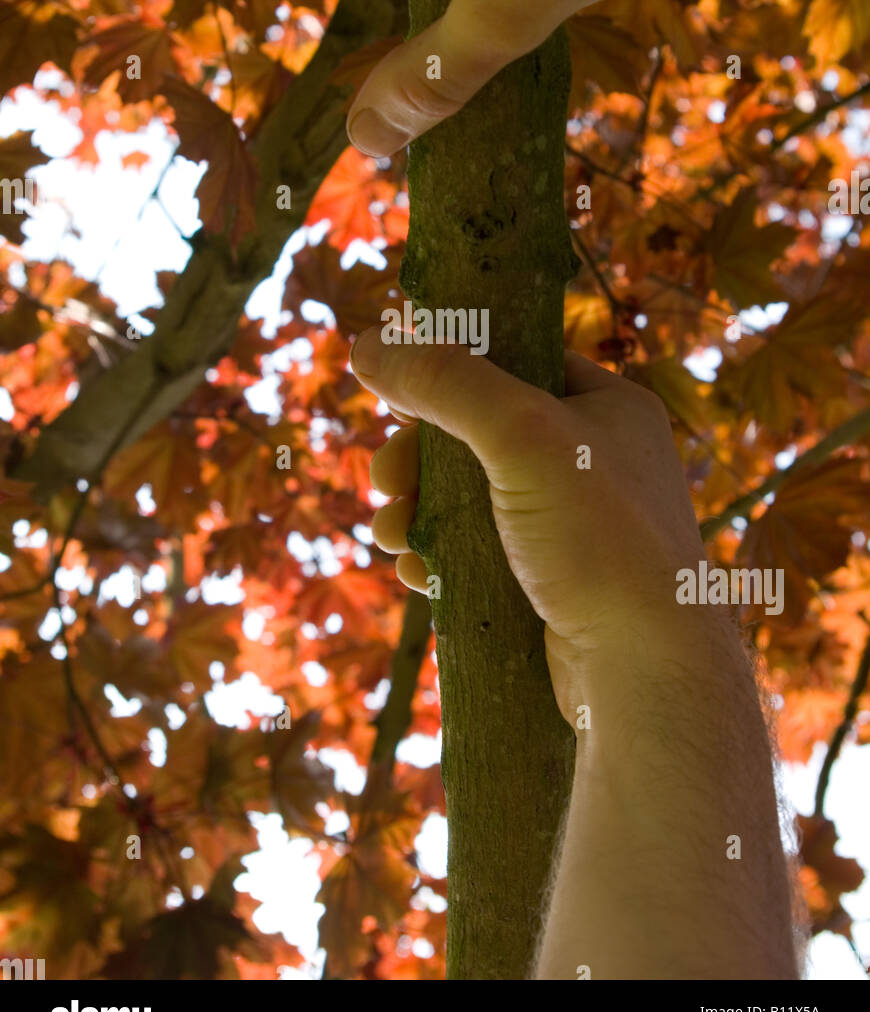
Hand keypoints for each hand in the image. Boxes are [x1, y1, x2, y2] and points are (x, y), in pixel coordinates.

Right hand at [350, 330, 705, 724]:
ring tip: (389, 532)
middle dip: (419, 456)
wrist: (644, 668)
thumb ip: (446, 382)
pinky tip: (414, 570)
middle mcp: (594, 459)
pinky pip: (477, 550)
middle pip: (479, 433)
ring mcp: (571, 524)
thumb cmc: (601, 539)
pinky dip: (438, 553)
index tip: (397, 397)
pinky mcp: (548, 579)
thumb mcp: (521, 436)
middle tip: (385, 478)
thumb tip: (367, 343)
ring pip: (470, 496)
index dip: (452, 374)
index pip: (516, 363)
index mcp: (608, 407)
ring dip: (417, 508)